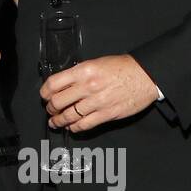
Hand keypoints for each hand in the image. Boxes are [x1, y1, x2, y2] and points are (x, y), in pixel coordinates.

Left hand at [40, 54, 159, 131]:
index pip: (54, 84)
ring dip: (59, 121)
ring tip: (55, 122)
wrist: (146, 75)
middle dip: (50, 108)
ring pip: (69, 116)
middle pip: (58, 102)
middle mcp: (88, 86)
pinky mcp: (107, 114)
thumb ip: (79, 74)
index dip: (45, 92)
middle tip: (50, 109)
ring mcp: (97, 102)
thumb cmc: (123, 67)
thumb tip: (63, 85)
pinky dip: (75, 128)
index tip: (44, 96)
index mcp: (84, 70)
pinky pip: (84, 125)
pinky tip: (72, 127)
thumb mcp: (96, 63)